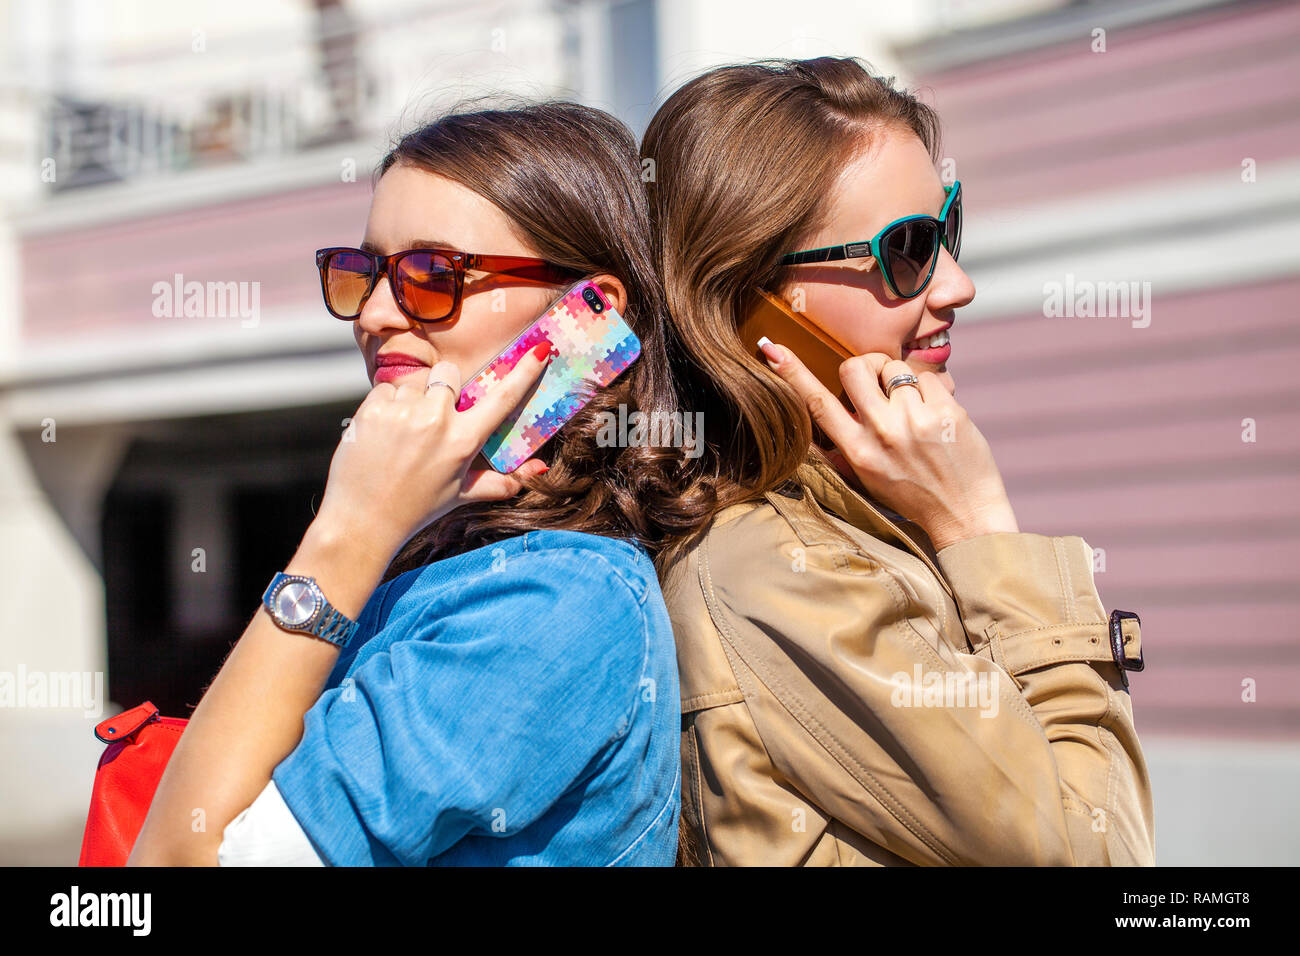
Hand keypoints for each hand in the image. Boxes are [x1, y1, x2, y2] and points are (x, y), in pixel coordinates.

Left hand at [313, 341, 554, 556]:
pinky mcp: (373, 408)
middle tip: (430, 418)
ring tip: (401, 434)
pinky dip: (385, 404)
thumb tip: (538, 471)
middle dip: (443, 387)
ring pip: (415, 382)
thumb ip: (500, 481)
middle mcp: (436, 421)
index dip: (525, 372)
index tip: (539, 349)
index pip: (502, 399)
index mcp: (463, 441)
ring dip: (410, 400)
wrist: (362, 520)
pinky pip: (386, 388)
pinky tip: (382, 432)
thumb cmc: (415, 508)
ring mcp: (403, 411)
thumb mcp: (460, 495)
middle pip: (449, 373)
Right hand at [759, 340, 1017, 550]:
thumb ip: (842, 449)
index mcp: (856, 451)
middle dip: (865, 365)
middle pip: (854, 367)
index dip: (792, 372)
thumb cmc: (913, 496)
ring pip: (893, 367)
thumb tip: (819, 419)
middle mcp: (881, 433)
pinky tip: (936, 413)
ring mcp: (915, 420)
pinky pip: (927, 377)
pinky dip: (930, 389)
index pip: (816, 403)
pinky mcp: (947, 412)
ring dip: (899, 378)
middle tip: (878, 381)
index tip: (772, 348)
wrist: (964, 515)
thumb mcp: (867, 478)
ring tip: (911, 405)